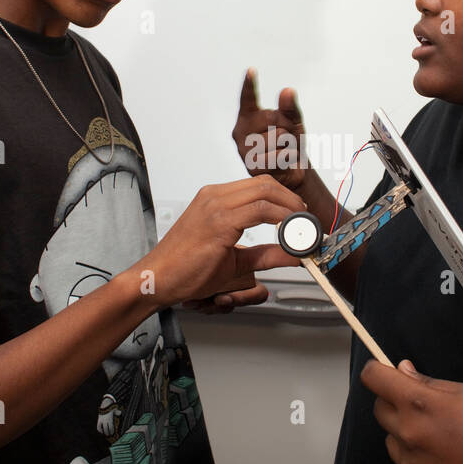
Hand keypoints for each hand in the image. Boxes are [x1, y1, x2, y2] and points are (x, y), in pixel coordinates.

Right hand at [136, 175, 302, 309]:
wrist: (158, 279)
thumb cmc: (185, 269)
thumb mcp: (235, 262)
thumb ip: (265, 255)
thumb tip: (293, 255)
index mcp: (214, 199)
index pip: (257, 186)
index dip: (283, 197)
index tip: (298, 214)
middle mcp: (214, 196)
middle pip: (264, 184)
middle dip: (291, 199)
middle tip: (305, 218)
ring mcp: (215, 206)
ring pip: (265, 192)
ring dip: (289, 207)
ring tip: (300, 226)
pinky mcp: (218, 221)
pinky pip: (260, 210)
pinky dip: (281, 218)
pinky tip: (288, 231)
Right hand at [231, 69, 307, 190]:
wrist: (292, 172)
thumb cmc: (289, 144)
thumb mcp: (293, 123)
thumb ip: (289, 108)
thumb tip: (287, 90)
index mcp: (248, 117)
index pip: (248, 99)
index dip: (249, 85)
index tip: (251, 71)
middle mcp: (240, 131)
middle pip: (273, 118)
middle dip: (287, 128)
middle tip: (285, 140)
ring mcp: (244, 149)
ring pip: (278, 137)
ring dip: (288, 145)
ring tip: (282, 152)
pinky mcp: (251, 166)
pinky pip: (278, 156)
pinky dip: (287, 158)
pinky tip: (282, 163)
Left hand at [361, 359, 462, 463]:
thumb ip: (429, 383)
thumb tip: (403, 372)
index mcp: (419, 405)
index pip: (374, 379)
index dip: (376, 371)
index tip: (382, 371)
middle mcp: (408, 434)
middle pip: (379, 408)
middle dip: (393, 400)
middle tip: (423, 404)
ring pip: (391, 437)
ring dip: (404, 430)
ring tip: (440, 435)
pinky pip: (404, 462)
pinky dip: (415, 455)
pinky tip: (445, 457)